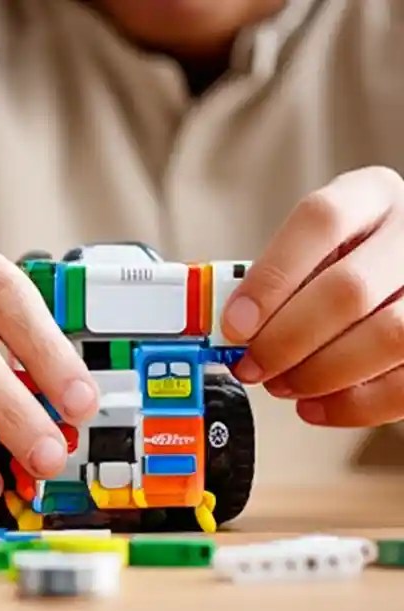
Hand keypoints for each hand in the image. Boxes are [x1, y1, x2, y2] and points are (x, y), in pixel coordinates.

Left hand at [222, 166, 403, 426]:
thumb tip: (231, 328)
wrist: (398, 276)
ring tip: (282, 385)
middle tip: (252, 365)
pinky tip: (314, 408)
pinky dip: (355, 405)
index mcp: (371, 195)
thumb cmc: (343, 261)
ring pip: (389, 336)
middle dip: (287, 339)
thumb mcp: (313, 249)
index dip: (270, 279)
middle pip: (349, 290)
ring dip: (321, 373)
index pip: (320, 222)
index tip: (235, 325)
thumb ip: (279, 279)